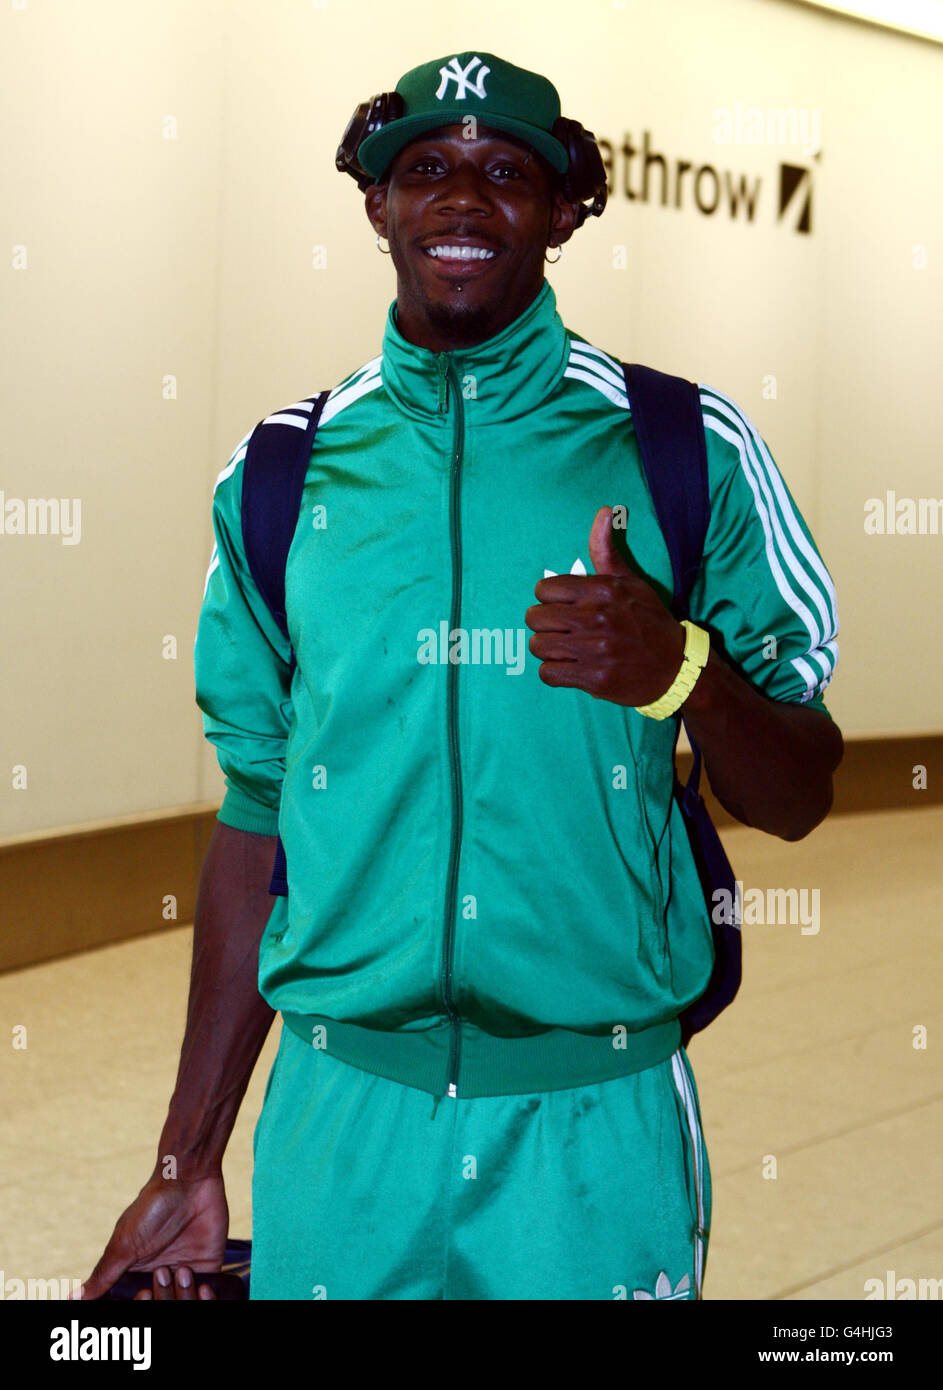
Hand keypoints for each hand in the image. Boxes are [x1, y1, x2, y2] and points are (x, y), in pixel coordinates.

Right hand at [75, 1167, 227, 1300]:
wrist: (188, 1180)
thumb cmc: (151, 1207)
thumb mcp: (124, 1243)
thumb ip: (105, 1274)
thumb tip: (73, 1298)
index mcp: (135, 1275)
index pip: (131, 1304)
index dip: (135, 1305)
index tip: (140, 1293)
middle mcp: (159, 1278)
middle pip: (158, 1307)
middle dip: (157, 1299)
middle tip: (158, 1275)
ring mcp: (184, 1275)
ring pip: (182, 1304)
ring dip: (180, 1294)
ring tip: (179, 1269)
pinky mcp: (208, 1267)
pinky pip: (210, 1295)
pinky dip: (204, 1297)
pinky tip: (198, 1279)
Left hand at [525, 506, 684, 705]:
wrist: (677, 668)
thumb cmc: (649, 621)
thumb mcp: (631, 582)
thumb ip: (606, 550)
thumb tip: (604, 510)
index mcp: (603, 590)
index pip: (544, 589)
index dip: (548, 599)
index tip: (561, 606)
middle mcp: (597, 617)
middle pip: (535, 618)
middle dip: (544, 624)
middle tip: (560, 629)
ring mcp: (595, 650)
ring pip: (538, 646)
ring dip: (547, 649)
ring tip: (564, 649)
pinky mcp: (594, 679)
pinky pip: (548, 674)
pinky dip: (554, 672)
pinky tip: (570, 667)